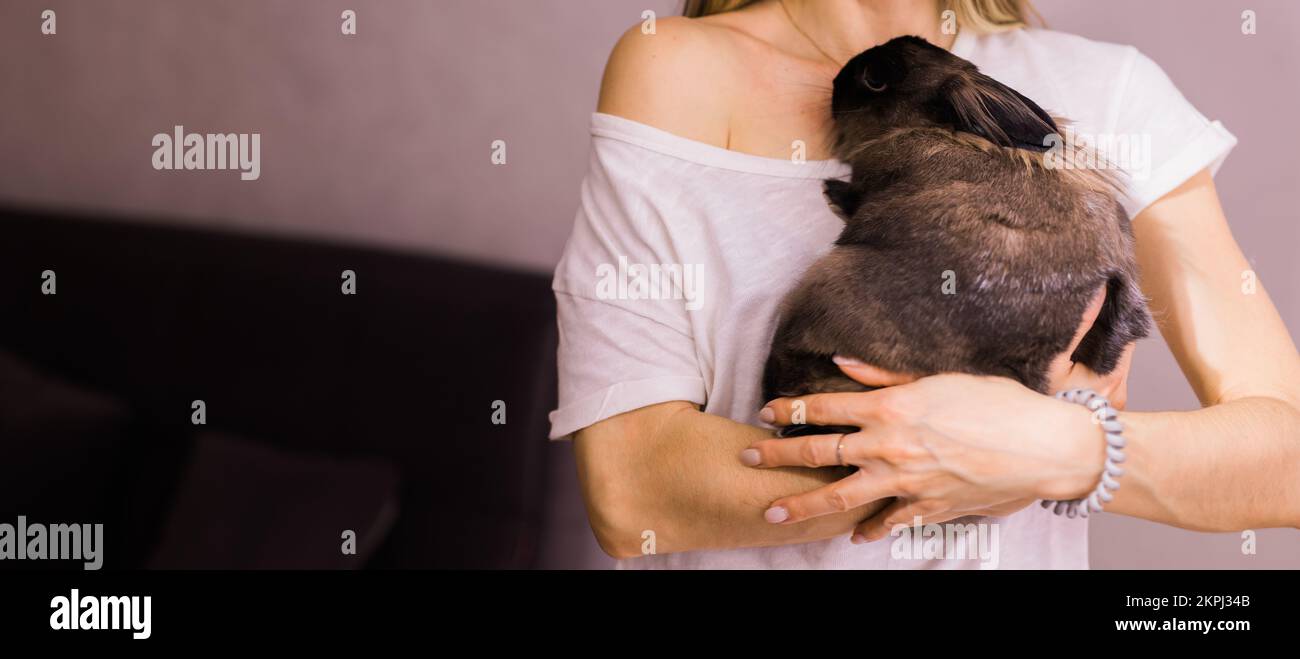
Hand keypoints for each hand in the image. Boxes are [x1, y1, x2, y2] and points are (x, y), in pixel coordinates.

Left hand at [742, 287, 1130, 541]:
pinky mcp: (927, 508)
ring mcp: (906, 482)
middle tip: (746, 457)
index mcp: (891, 408)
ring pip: (840, 496)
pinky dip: (870, 530)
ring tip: (773, 513)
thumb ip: (885, 377)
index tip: (766, 412)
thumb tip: (842, 363)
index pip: (824, 407)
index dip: (790, 409)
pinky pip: (888, 523)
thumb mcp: (940, 378)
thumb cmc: (998, 403)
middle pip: (819, 451)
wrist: (1045, 447)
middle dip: (777, 455)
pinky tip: (854, 535)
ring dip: (803, 505)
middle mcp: (890, 446)